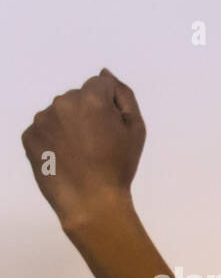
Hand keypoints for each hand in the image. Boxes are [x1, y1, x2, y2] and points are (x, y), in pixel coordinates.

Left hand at [20, 68, 144, 232]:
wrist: (91, 202)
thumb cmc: (118, 168)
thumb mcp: (136, 131)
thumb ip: (124, 97)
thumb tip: (106, 75)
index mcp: (91, 99)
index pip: (101, 85)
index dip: (110, 106)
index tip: (112, 129)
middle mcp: (62, 103)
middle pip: (78, 98)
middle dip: (88, 114)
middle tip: (97, 145)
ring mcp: (42, 119)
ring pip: (60, 113)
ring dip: (69, 125)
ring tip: (80, 153)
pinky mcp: (28, 135)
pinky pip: (44, 129)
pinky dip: (53, 139)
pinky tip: (65, 158)